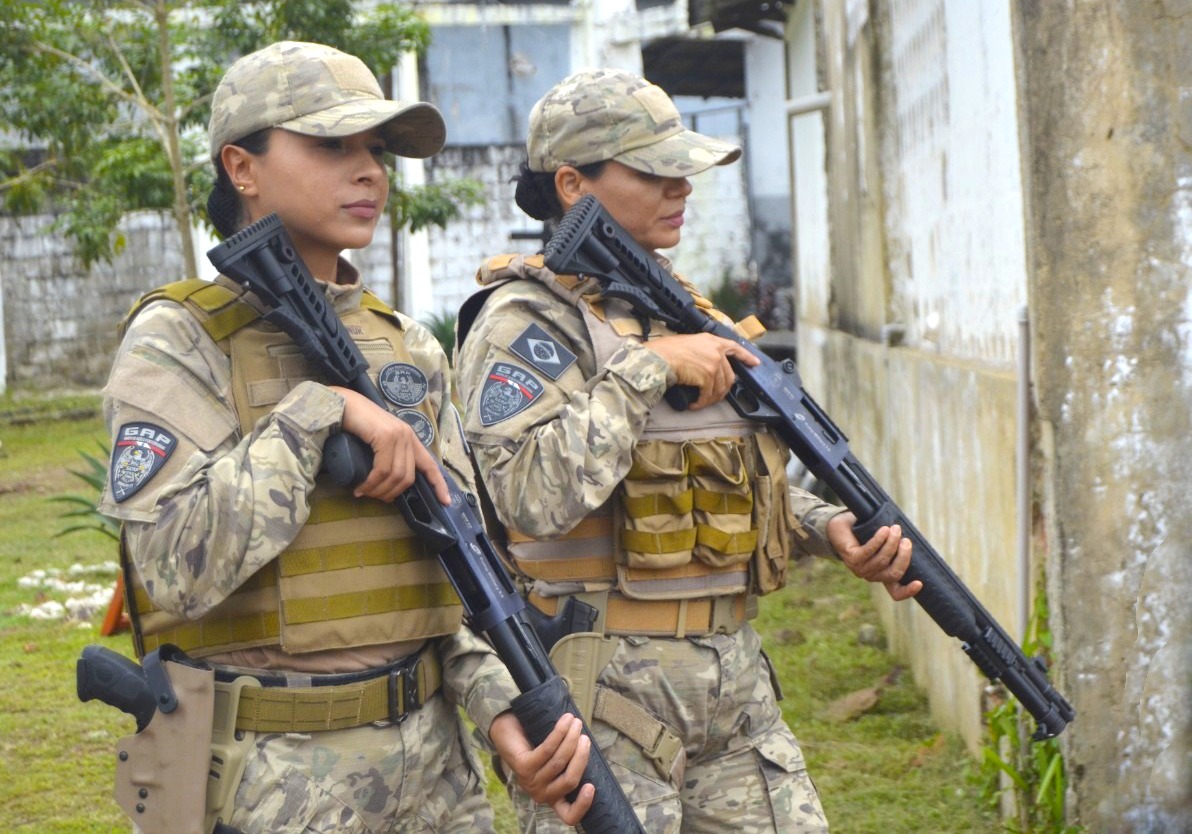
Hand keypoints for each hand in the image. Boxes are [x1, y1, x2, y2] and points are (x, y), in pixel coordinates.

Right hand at [330, 387, 449, 503]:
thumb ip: (390, 457)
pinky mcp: (385, 437)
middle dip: (392, 493)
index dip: (439, 484)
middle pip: (408, 477)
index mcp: (410, 438)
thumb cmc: (358, 424)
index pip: (430, 465)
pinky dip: (371, 483)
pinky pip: (382, 469)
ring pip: (395, 475)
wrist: (343, 403)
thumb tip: (390, 485)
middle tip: (375, 497)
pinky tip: (361, 487)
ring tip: (364, 493)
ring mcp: (398, 435)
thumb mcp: (380, 443)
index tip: (446, 502)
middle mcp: (408, 436)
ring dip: (379, 490)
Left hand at [489, 712, 593, 824]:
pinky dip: (560, 733)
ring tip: (576, 723)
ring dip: (571, 738)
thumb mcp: (555, 762)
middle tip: (585, 737)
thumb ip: (569, 764)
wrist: (506, 732)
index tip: (592, 786)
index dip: (583, 805)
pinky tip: (566, 721)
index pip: (569, 815)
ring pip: (559, 762)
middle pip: (569, 781)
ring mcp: (531, 781)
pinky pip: (547, 750)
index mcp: (553, 797)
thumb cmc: (536, 747)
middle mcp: (541, 794)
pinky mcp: (523, 767)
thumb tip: (589, 752)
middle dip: (581, 756)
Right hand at [644, 333, 759, 408]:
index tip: (755, 363)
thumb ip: (703, 350)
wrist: (660, 357)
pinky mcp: (708, 377)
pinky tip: (694, 405)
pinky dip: (701, 403)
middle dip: (722, 390)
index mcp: (712, 341)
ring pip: (720, 388)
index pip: (734, 348)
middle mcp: (717, 352)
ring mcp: (714, 364)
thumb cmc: (668, 350)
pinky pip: (708, 395)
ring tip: (700, 402)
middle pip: (729, 376)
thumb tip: (706, 365)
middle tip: (713, 396)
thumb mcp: (690, 342)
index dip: (746, 356)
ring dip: (710, 399)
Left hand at [826, 512, 920, 600]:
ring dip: (892, 542)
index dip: (908, 591)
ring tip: (895, 528)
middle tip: (906, 540)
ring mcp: (860, 569)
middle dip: (904, 556)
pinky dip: (879, 540)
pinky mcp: (852, 559)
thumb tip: (911, 540)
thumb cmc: (864, 533)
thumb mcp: (884, 541)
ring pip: (882, 560)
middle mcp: (871, 575)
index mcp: (881, 574)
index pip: (896, 593)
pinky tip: (884, 530)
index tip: (920, 583)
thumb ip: (896, 544)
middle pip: (894, 573)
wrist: (837, 526)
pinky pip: (869, 551)